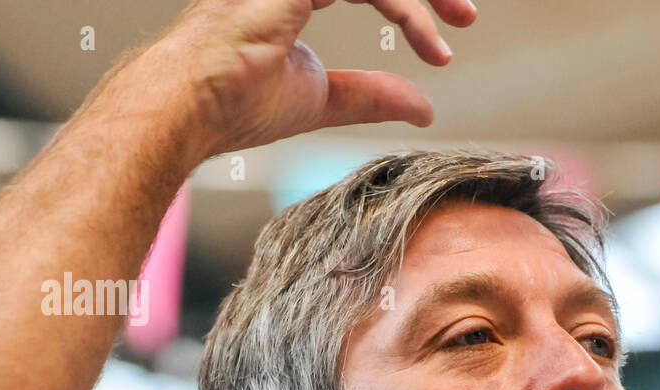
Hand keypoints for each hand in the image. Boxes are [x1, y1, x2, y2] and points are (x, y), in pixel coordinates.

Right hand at [140, 0, 476, 157]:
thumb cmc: (238, 105)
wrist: (193, 108)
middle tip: (465, 16)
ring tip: (458, 23)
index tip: (442, 47)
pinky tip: (427, 40)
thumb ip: (372, 97)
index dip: (409, 6)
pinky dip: (405, 8)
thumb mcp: (323, 99)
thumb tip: (425, 107)